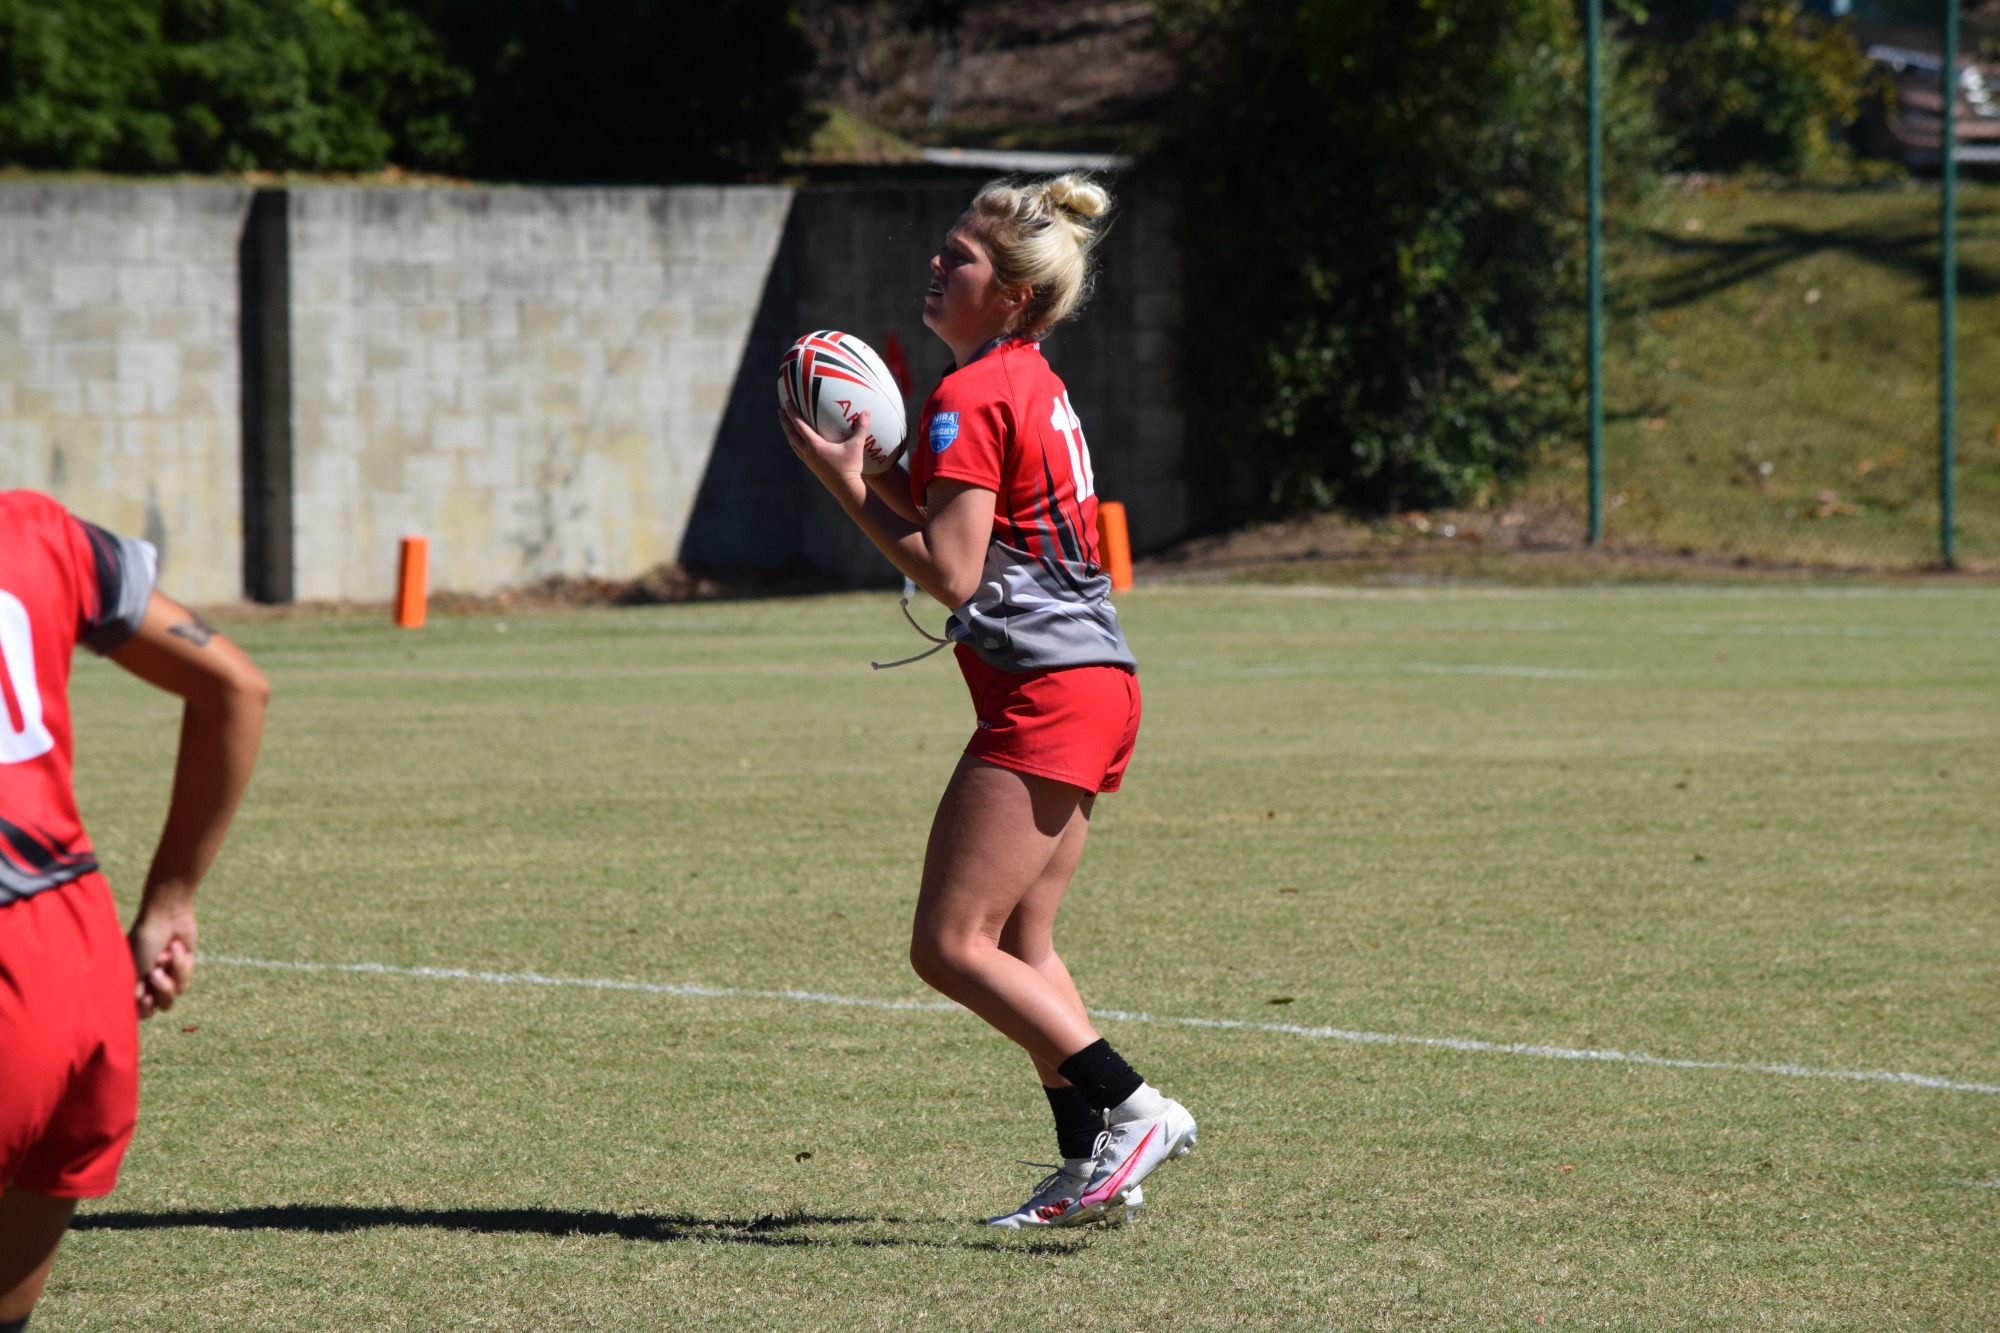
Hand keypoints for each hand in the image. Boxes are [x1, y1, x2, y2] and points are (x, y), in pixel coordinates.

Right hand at [128, 903, 197, 1018]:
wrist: (166, 916)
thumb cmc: (144, 941)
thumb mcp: (134, 969)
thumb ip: (135, 993)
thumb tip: (137, 1013)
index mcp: (133, 982)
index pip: (140, 1010)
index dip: (144, 1009)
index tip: (145, 997)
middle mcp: (150, 981)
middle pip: (161, 1006)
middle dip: (160, 989)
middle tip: (154, 973)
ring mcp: (168, 974)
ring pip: (175, 994)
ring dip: (170, 976)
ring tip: (163, 956)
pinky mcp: (184, 966)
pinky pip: (185, 979)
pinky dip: (181, 965)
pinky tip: (175, 947)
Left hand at [779, 406, 870, 494]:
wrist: (846, 489)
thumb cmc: (851, 467)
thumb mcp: (856, 446)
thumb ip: (861, 427)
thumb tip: (868, 410)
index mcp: (815, 445)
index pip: (800, 426)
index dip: (792, 413)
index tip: (786, 402)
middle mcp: (808, 453)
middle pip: (791, 434)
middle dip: (784, 421)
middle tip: (780, 410)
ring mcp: (809, 461)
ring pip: (793, 444)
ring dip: (788, 433)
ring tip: (786, 425)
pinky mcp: (812, 467)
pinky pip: (799, 452)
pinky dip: (795, 443)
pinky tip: (798, 442)